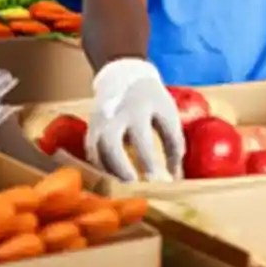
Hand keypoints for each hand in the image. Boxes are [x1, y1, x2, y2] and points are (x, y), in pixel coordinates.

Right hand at [85, 57, 184, 181]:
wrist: (123, 76)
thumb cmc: (151, 99)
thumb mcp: (168, 113)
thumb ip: (173, 143)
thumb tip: (175, 177)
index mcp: (138, 108)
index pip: (143, 140)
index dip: (150, 163)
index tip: (159, 182)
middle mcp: (114, 115)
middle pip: (111, 146)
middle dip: (122, 169)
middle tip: (135, 188)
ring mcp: (99, 121)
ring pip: (97, 151)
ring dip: (110, 172)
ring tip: (125, 190)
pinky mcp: (90, 128)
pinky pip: (91, 152)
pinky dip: (101, 168)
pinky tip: (113, 180)